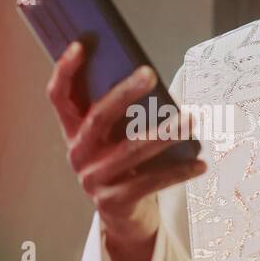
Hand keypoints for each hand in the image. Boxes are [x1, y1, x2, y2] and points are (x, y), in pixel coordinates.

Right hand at [46, 42, 205, 260]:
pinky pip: (150, 182)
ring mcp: (93, 180)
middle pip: (98, 118)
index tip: (80, 45)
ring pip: (131, 150)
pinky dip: (179, 171)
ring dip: (165, 132)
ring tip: (193, 118)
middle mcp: (77, 154)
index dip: (65, 71)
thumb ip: (124, 111)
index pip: (59, 97)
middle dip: (123, 93)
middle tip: (149, 73)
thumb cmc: (125, 163)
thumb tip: (149, 76)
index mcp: (73, 131)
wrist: (125, 216)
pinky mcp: (114, 201)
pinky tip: (200, 162)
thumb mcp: (116, 136)